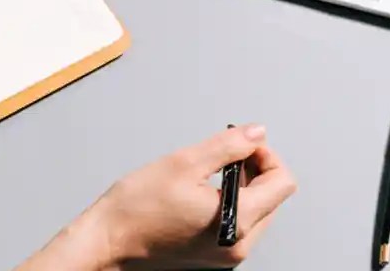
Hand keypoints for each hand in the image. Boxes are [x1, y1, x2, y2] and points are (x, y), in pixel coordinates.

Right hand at [19, 125, 297, 270]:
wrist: (106, 245)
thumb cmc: (136, 210)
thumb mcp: (185, 163)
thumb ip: (229, 145)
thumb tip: (256, 133)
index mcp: (238, 221)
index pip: (282, 182)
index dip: (267, 155)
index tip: (244, 145)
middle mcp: (238, 244)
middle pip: (273, 198)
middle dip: (257, 169)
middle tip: (228, 154)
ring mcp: (226, 254)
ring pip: (257, 210)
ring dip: (245, 185)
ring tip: (212, 173)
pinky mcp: (214, 257)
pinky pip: (238, 223)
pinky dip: (230, 203)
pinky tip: (204, 192)